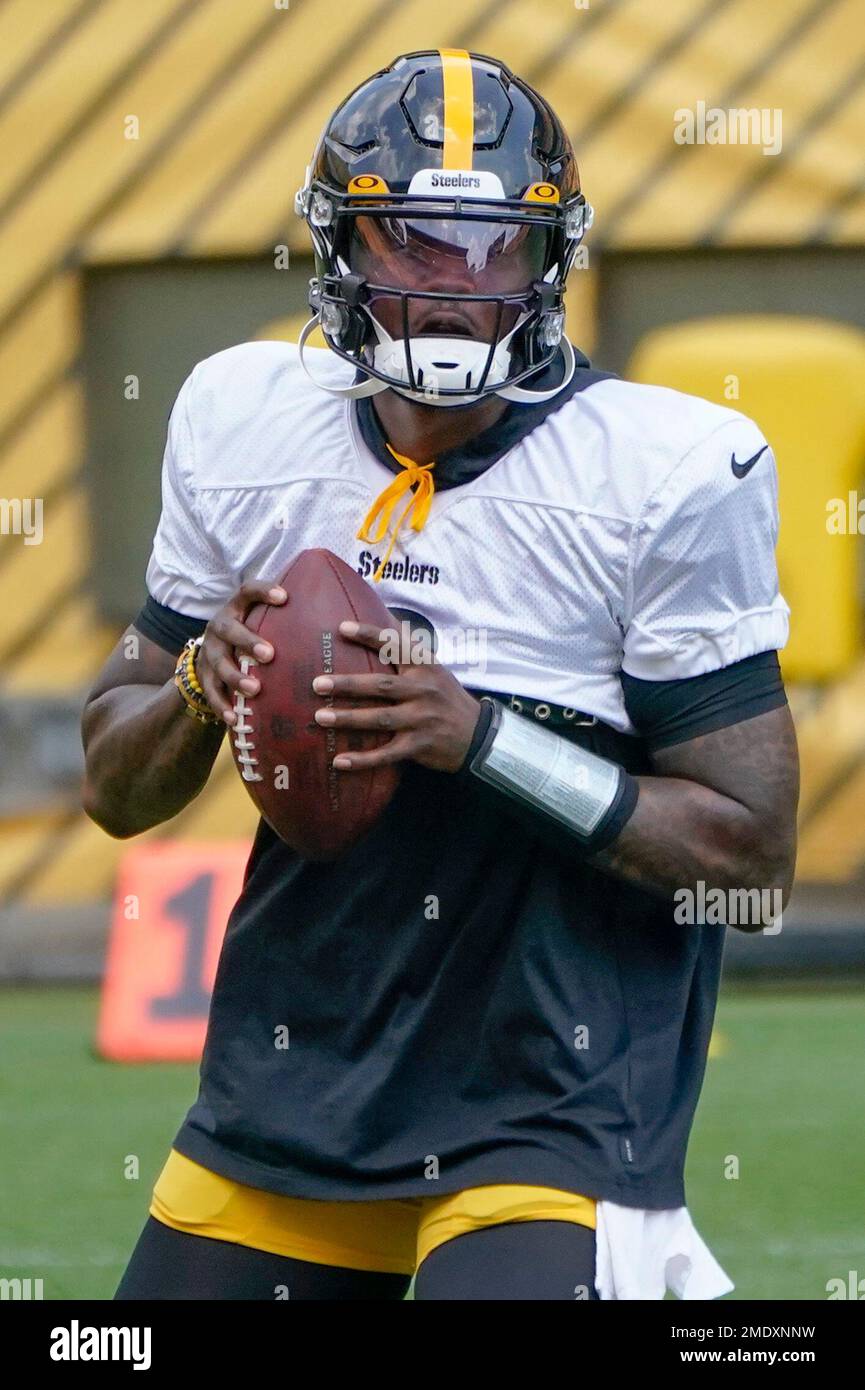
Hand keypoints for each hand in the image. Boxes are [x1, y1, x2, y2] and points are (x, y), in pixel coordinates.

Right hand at [196, 580, 286, 723]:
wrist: (210, 653)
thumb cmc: (250, 634)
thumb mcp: (260, 620)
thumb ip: (285, 617)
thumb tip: (334, 615)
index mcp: (237, 609)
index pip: (247, 591)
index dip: (263, 591)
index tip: (284, 596)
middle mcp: (220, 627)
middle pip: (229, 629)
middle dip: (248, 641)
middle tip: (269, 654)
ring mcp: (209, 651)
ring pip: (218, 663)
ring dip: (235, 677)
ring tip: (255, 689)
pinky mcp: (204, 676)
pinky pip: (210, 691)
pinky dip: (222, 705)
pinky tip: (234, 718)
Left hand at [312, 620, 480, 772]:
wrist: (477, 735)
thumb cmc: (446, 698)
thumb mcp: (434, 669)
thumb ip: (408, 652)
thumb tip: (383, 618)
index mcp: (425, 667)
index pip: (395, 646)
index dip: (369, 635)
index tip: (341, 628)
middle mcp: (424, 691)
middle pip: (381, 686)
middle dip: (348, 685)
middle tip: (318, 683)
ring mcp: (421, 720)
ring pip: (380, 719)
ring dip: (348, 719)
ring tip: (321, 716)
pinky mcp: (419, 746)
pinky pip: (387, 754)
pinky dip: (363, 759)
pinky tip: (339, 762)